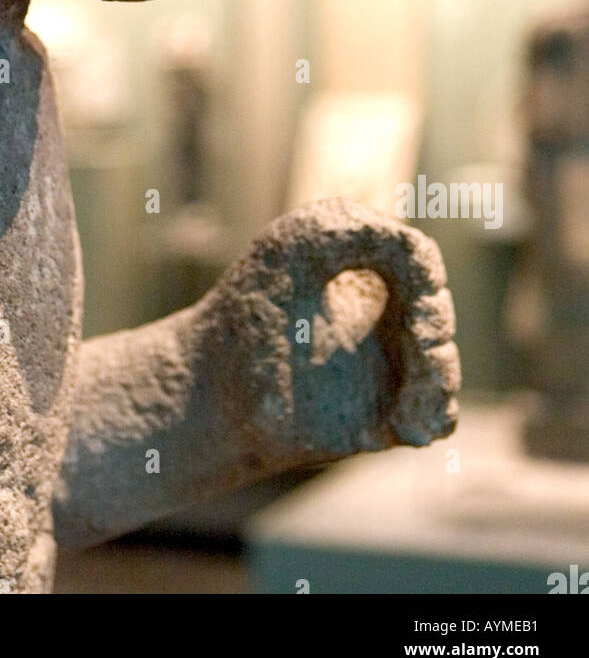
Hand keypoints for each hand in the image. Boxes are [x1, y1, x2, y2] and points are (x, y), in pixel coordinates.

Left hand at [193, 198, 458, 470]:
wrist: (213, 385)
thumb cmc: (249, 307)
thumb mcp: (295, 245)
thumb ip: (356, 228)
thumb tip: (419, 251)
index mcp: (365, 263)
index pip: (420, 262)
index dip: (430, 283)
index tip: (419, 314)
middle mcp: (383, 310)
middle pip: (439, 316)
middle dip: (438, 337)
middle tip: (423, 353)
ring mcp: (386, 362)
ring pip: (443, 370)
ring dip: (440, 384)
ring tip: (411, 410)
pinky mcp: (383, 412)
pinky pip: (433, 417)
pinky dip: (432, 418)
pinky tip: (410, 429)